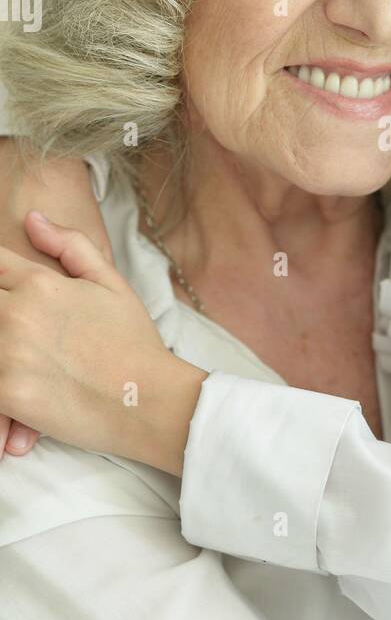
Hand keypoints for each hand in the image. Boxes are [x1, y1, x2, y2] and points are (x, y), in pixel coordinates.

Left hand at [0, 142, 112, 456]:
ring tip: (17, 348)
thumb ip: (69, 244)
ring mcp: (7, 354)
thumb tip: (32, 219)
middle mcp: (17, 313)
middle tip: (15, 321)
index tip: (7, 286)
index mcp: (39, 283)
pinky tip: (16, 373)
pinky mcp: (5, 393)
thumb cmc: (132, 343)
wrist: (147, 401)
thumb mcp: (111, 281)